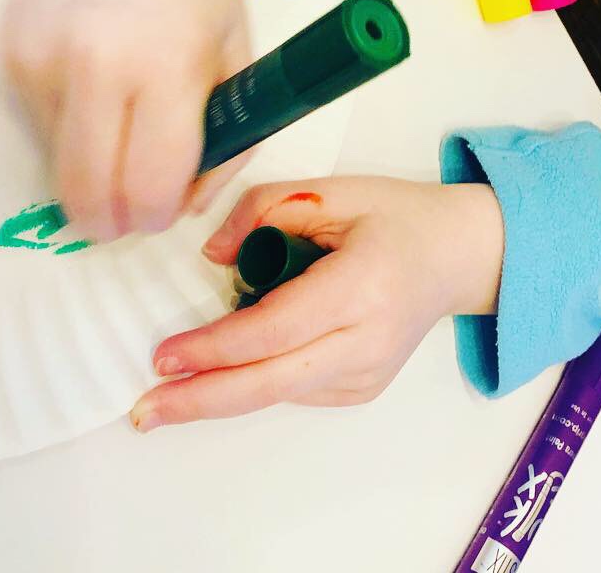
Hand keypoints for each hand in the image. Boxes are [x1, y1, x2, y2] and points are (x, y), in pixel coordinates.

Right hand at [1, 0, 250, 239]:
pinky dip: (65, 125)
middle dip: (113, 220)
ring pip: (55, 165)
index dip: (159, 216)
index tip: (164, 209)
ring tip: (118, 117)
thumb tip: (184, 204)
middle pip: (86, 198)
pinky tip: (91, 77)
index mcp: (166, 70)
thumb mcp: (239, 54)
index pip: (150, 189)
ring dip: (88, 168)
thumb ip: (227, 138)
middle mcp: (93, 70)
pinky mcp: (8, 51)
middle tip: (131, 208)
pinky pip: (36, 121)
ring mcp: (40, 60)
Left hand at [129, 176, 504, 431]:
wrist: (456, 255)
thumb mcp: (329, 191)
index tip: (164, 355)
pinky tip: (225, 373)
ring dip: (220, 397)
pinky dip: (256, 382)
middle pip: (270, 383)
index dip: (213, 348)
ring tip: (167, 400)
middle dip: (201, 400)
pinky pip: (295, 390)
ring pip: (278, 395)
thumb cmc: (395, 217)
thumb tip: (212, 257)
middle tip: (145, 409)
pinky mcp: (361, 388)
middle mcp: (368, 342)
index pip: (273, 331)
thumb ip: (262, 210)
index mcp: (361, 288)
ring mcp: (367, 374)